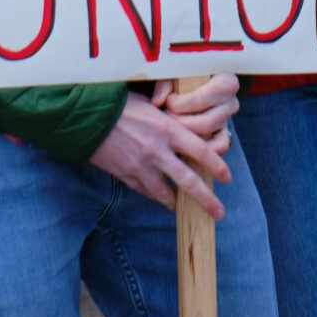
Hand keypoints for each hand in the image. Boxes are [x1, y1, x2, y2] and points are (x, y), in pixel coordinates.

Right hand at [89, 90, 233, 220]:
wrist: (88, 117)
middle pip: (189, 180)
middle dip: (206, 199)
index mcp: (168, 129)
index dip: (217, 166)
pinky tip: (163, 201)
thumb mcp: (152, 106)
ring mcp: (141, 166)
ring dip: (179, 204)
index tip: (227, 177)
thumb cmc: (122, 105)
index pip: (201, 150)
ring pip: (166, 193)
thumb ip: (169, 121)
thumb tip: (185, 130)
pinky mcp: (126, 175)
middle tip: (219, 212)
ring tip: (188, 211)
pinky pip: (146, 192)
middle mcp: (158, 150)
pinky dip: (157, 197)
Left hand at [148, 72, 241, 143]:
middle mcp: (231, 103)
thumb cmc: (183, 77)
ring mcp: (227, 122)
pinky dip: (198, 151)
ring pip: (209, 138)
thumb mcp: (176, 74)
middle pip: (206, 123)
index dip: (182, 103)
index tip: (169, 100)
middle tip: (167, 116)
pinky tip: (181, 142)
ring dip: (185, 136)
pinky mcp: (223, 137)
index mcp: (227, 82)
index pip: (204, 99)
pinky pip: (217, 149)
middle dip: (181, 123)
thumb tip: (158, 101)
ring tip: (171, 127)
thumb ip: (165, 84)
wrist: (189, 85)